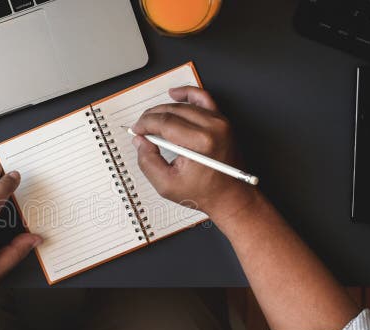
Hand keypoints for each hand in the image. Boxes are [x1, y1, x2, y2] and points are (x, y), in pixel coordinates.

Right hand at [131, 86, 258, 220]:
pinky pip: (203, 98)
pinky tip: (175, 94)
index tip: (137, 130)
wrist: (231, 196)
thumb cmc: (206, 193)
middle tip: (141, 126)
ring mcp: (219, 122)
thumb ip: (147, 162)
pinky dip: (188, 93)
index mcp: (200, 143)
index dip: (145, 124)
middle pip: (172, 111)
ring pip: (184, 105)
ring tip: (152, 117)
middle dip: (151, 116)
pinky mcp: (222, 121)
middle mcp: (212, 128)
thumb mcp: (167, 185)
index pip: (164, 122)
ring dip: (164, 108)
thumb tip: (140, 141)